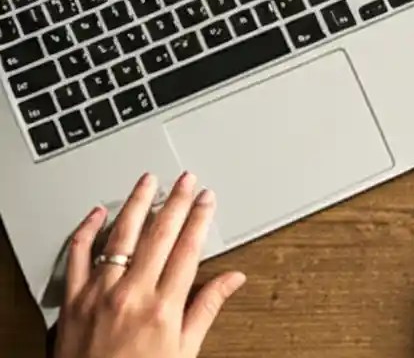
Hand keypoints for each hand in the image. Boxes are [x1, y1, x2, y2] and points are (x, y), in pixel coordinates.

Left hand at [55, 172, 245, 357]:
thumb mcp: (184, 350)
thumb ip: (206, 308)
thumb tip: (232, 280)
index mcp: (164, 307)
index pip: (188, 248)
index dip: (199, 218)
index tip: (206, 199)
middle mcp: (132, 294)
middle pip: (159, 234)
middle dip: (176, 201)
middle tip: (186, 179)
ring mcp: (99, 294)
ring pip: (120, 236)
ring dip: (136, 204)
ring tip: (147, 182)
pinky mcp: (74, 300)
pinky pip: (79, 255)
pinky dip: (87, 229)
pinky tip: (98, 211)